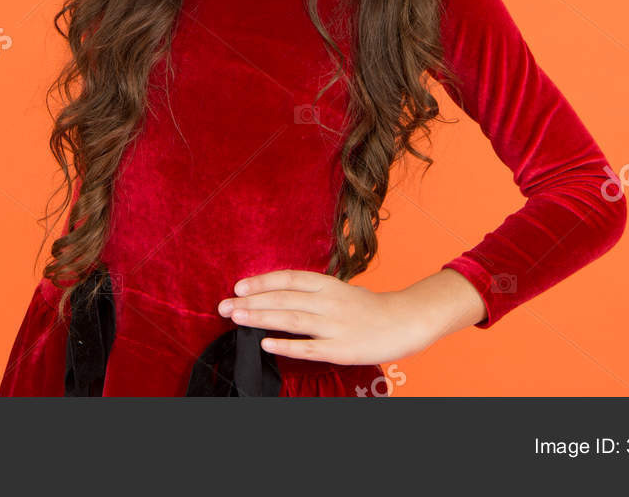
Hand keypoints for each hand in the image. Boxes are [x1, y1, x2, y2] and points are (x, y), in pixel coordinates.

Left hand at [217, 270, 441, 365]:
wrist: (405, 321)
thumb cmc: (369, 308)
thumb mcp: (340, 291)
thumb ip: (313, 293)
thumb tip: (279, 294)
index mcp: (328, 285)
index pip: (288, 278)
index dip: (262, 281)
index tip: (238, 285)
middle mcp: (328, 301)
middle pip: (283, 298)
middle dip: (250, 301)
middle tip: (223, 306)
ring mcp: (334, 325)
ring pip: (291, 319)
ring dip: (261, 318)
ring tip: (236, 318)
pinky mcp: (341, 348)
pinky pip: (308, 347)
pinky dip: (285, 346)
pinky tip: (266, 344)